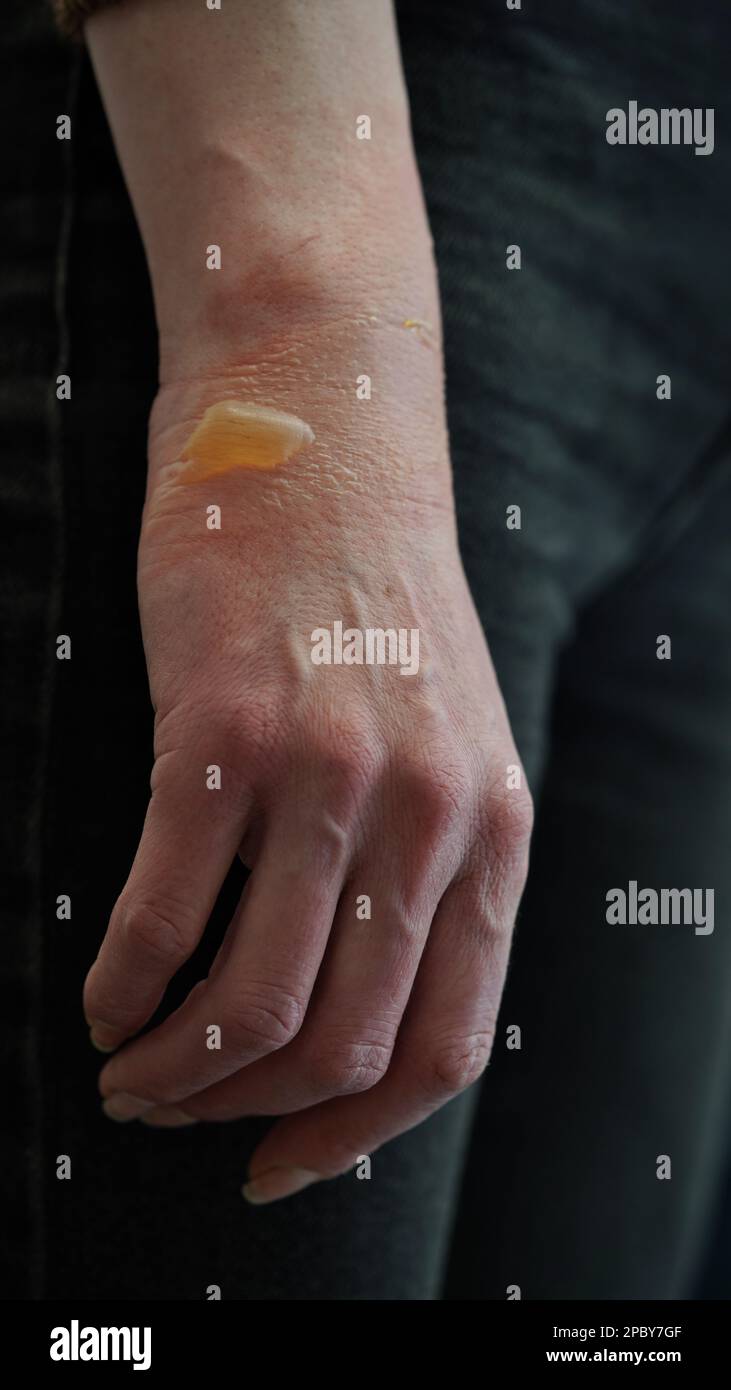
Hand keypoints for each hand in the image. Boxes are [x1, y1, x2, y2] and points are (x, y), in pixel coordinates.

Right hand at [83, 325, 532, 1202]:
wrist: (325, 439)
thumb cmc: (369, 604)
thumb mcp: (447, 742)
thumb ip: (425, 867)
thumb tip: (345, 1012)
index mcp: (494, 832)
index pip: (445, 1047)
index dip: (354, 1136)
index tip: (278, 1164)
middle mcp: (428, 814)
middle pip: (339, 1042)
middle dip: (242, 1114)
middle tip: (171, 1113)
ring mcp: (328, 772)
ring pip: (250, 1002)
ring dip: (174, 1070)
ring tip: (127, 1071)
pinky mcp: (225, 729)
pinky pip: (163, 910)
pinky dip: (119, 983)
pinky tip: (98, 996)